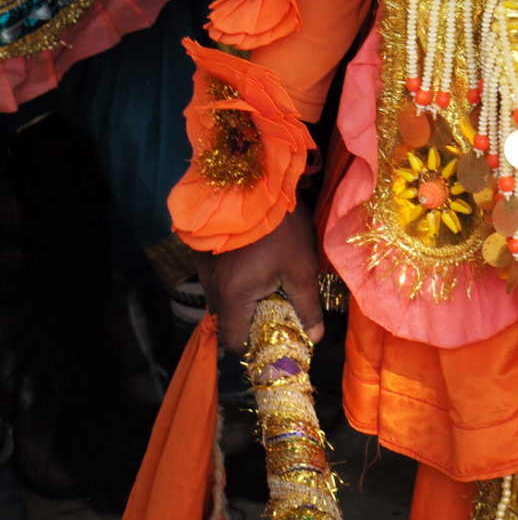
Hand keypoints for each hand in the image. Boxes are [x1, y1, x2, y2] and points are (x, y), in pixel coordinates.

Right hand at [196, 203, 324, 353]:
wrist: (256, 178)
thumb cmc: (282, 226)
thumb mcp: (301, 266)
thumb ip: (306, 305)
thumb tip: (315, 336)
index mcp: (232, 298)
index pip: (234, 342)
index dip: (253, 341)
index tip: (272, 330)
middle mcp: (210, 287)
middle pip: (227, 318)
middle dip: (248, 315)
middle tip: (273, 300)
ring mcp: (203, 267)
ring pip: (221, 295)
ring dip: (240, 293)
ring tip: (264, 274)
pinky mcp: (202, 250)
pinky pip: (216, 275)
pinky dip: (232, 274)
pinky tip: (250, 257)